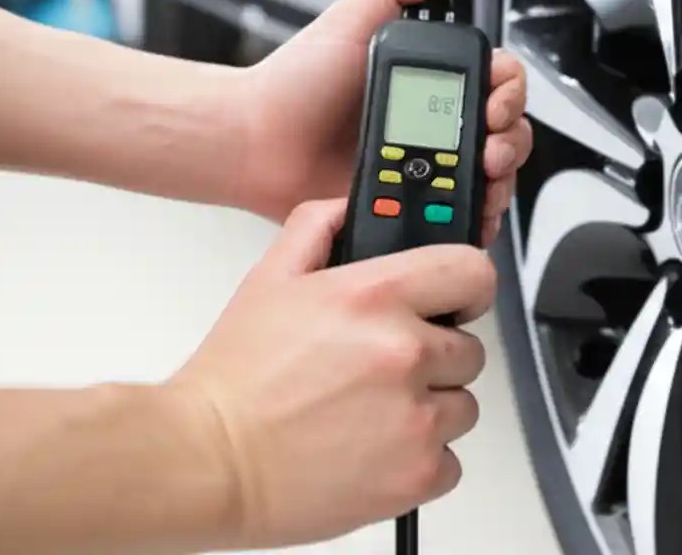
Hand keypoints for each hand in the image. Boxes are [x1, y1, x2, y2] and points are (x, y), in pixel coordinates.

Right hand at [168, 199, 494, 547]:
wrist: (208, 462)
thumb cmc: (236, 380)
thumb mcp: (269, 279)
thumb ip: (317, 228)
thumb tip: (351, 207)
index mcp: (375, 297)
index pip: (473, 273)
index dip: (466, 289)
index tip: (454, 304)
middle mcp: (404, 353)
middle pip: (470, 349)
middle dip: (435, 359)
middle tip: (381, 372)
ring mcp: (416, 418)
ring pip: (463, 406)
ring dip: (429, 411)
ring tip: (370, 415)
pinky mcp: (418, 474)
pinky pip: (451, 461)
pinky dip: (420, 462)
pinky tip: (373, 452)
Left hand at [232, 0, 531, 244]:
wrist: (257, 142)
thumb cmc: (294, 83)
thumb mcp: (347, 18)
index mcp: (429, 81)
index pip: (496, 81)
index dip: (509, 93)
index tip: (493, 105)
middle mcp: (435, 124)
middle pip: (507, 132)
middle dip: (512, 140)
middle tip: (490, 149)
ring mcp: (427, 168)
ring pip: (493, 177)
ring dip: (502, 181)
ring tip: (484, 182)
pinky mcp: (412, 207)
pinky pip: (460, 217)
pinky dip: (477, 219)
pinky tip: (475, 216)